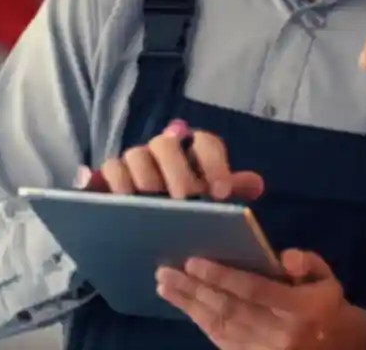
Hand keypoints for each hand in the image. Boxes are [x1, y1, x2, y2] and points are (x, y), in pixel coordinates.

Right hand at [81, 119, 264, 200]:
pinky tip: (121, 202)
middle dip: (176, 170)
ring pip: (135, 154)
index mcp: (192, 153)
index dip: (214, 164)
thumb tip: (256, 185)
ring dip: (144, 176)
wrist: (150, 222)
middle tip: (184, 199)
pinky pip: (109, 169)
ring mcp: (134, 160)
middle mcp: (162, 151)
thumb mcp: (210, 201)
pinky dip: (114, 183)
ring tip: (151, 201)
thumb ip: (231, 190)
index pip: (205, 143)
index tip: (220, 194)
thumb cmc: (186, 207)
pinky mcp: (110, 175)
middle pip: (166, 144)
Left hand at [155, 249, 365, 349]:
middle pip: (229, 309)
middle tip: (166, 271)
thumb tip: (284, 258)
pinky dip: (201, 323)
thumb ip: (307, 263)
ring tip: (166, 287)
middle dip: (194, 289)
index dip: (221, 276)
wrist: (340, 349)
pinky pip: (223, 341)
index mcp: (299, 309)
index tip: (193, 261)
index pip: (253, 290)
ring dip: (190, 306)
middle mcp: (280, 334)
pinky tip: (185, 307)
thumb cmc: (326, 306)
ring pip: (220, 326)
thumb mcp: (326, 278)